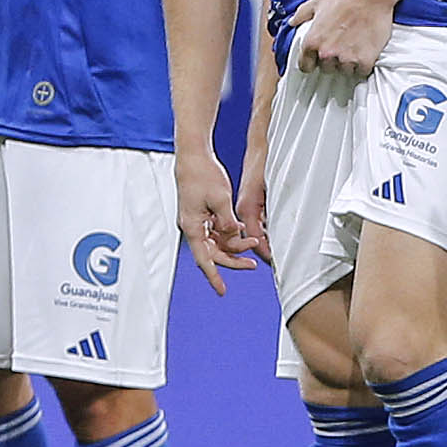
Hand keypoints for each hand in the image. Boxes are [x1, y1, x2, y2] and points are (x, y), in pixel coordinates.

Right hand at [178, 150, 264, 292]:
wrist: (194, 156)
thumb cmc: (202, 175)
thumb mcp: (221, 199)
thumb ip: (227, 221)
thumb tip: (233, 235)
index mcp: (193, 227)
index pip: (204, 260)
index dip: (214, 276)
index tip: (222, 290)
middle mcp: (193, 227)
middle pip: (214, 253)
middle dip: (233, 260)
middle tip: (251, 265)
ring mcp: (198, 221)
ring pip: (217, 242)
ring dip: (234, 244)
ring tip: (253, 241)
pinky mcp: (203, 213)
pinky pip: (217, 230)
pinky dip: (230, 232)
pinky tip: (242, 230)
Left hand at [287, 0, 391, 74]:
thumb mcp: (317, 2)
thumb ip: (302, 14)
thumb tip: (292, 22)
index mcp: (312, 42)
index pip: (305, 66)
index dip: (313, 62)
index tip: (319, 58)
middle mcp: (326, 53)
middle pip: (327, 69)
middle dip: (334, 60)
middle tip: (343, 45)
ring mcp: (345, 59)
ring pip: (345, 71)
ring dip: (350, 62)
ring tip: (356, 46)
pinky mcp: (364, 61)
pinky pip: (362, 71)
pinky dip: (365, 64)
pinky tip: (367, 50)